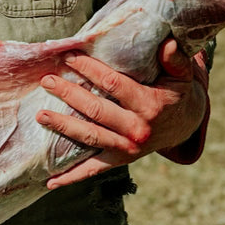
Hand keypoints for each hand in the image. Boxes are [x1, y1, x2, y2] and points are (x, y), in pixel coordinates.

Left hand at [38, 37, 207, 187]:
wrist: (184, 125)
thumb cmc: (176, 93)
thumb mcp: (181, 75)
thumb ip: (176, 60)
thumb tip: (167, 44)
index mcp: (149, 105)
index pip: (113, 85)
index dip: (90, 70)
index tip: (69, 57)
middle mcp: (137, 129)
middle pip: (96, 110)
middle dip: (69, 94)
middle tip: (46, 80)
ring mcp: (128, 148)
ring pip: (90, 137)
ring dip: (63, 126)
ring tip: (40, 115)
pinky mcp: (121, 160)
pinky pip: (93, 170)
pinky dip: (72, 177)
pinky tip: (50, 180)